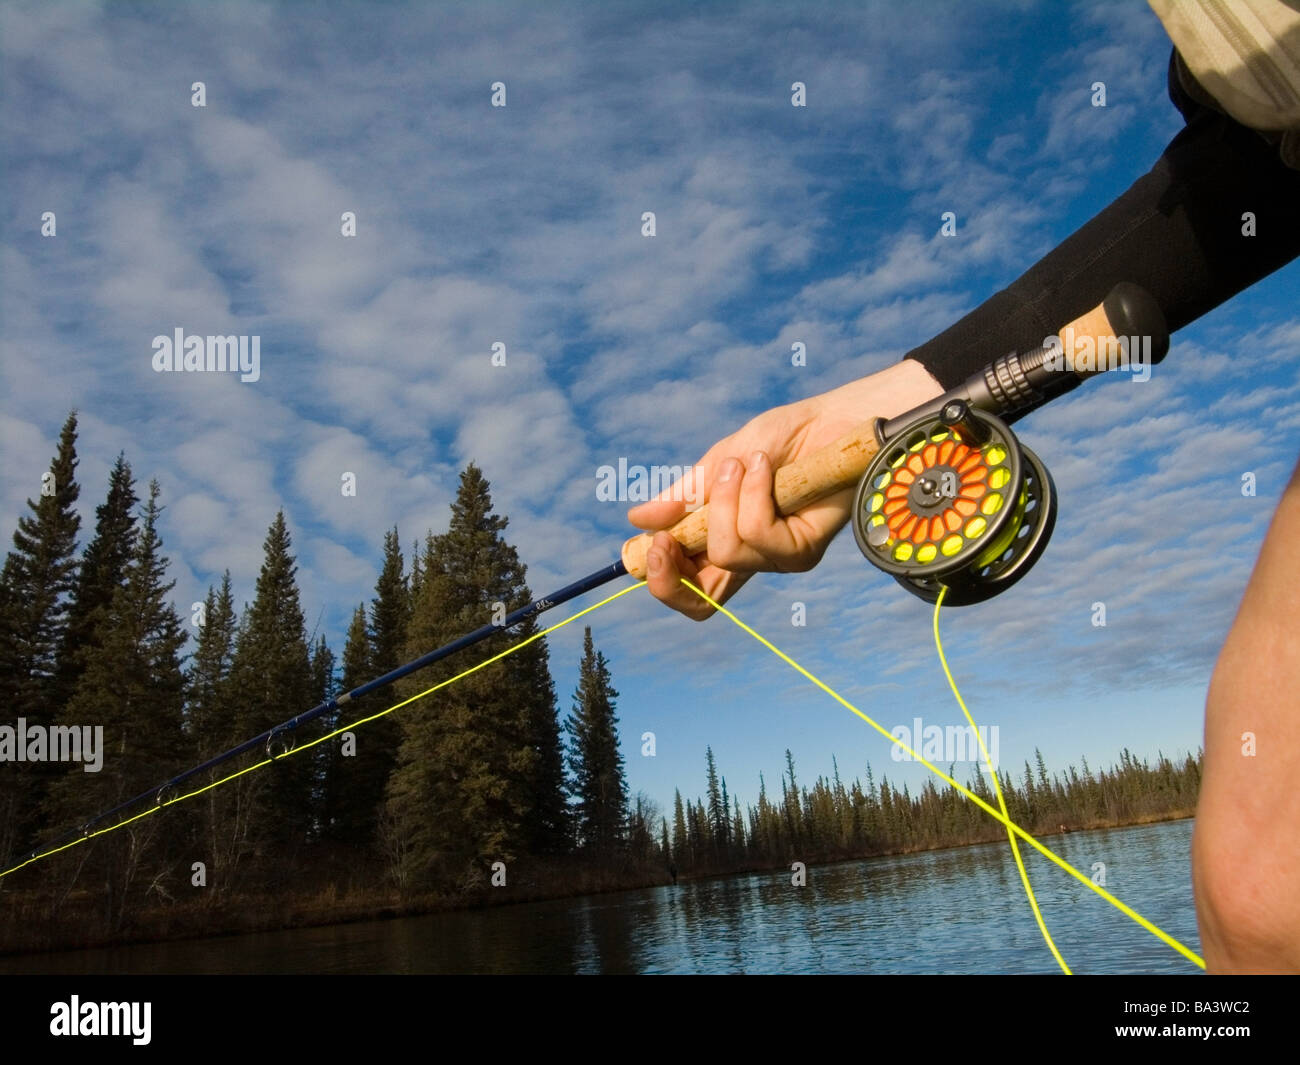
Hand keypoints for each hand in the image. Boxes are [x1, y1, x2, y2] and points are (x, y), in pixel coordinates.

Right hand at [627, 359, 944, 618]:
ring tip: (746, 463)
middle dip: (673, 570)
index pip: (690, 590)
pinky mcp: (804, 551)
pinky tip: (767, 467)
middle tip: (666, 536)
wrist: (834, 420)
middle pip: (703, 602)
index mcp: (726, 542)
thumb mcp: (720, 463)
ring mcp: (779, 561)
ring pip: (728, 553)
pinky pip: (760, 532)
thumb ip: (685, 497)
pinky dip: (754, 493)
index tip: (645, 547)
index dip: (663, 583)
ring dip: (726, 499)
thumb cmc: (783, 441)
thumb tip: (637, 518)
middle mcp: (753, 560)